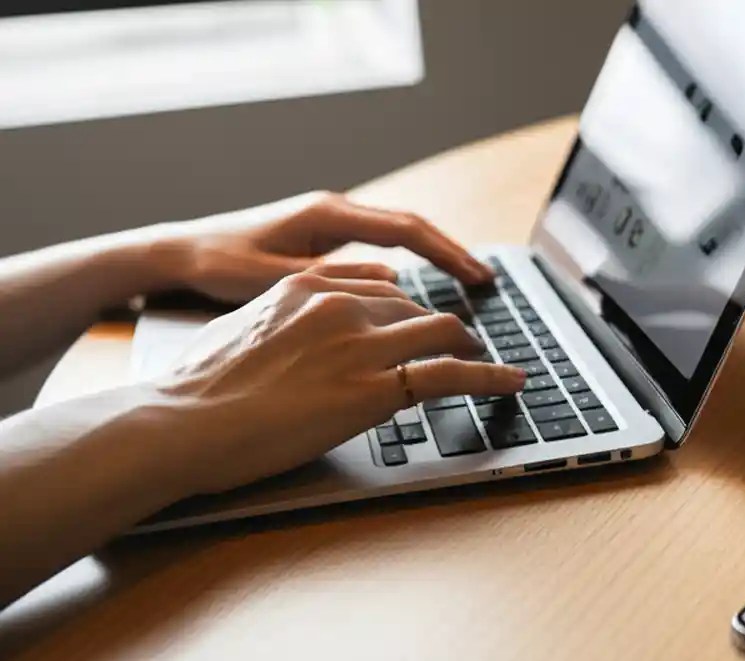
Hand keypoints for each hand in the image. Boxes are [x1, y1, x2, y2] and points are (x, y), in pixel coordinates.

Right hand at [153, 265, 524, 495]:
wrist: (180, 422)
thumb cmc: (194, 391)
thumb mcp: (236, 332)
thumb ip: (278, 320)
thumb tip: (294, 331)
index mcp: (303, 286)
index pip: (377, 286)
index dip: (408, 308)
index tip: (423, 318)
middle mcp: (337, 304)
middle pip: (413, 307)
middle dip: (440, 328)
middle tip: (460, 345)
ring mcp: (359, 343)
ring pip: (440, 332)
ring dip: (471, 347)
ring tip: (491, 364)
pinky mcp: (375, 386)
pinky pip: (451, 372)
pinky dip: (490, 375)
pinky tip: (511, 382)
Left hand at [161, 192, 494, 302]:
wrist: (180, 251)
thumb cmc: (219, 264)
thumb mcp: (273, 279)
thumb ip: (332, 278)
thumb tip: (392, 277)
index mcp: (327, 215)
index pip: (405, 230)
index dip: (446, 254)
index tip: (477, 277)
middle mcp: (334, 211)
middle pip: (411, 227)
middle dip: (452, 253)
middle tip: (486, 281)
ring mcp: (329, 223)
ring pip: (397, 236)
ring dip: (434, 257)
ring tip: (467, 285)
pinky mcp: (323, 239)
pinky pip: (379, 247)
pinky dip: (409, 264)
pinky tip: (420, 288)